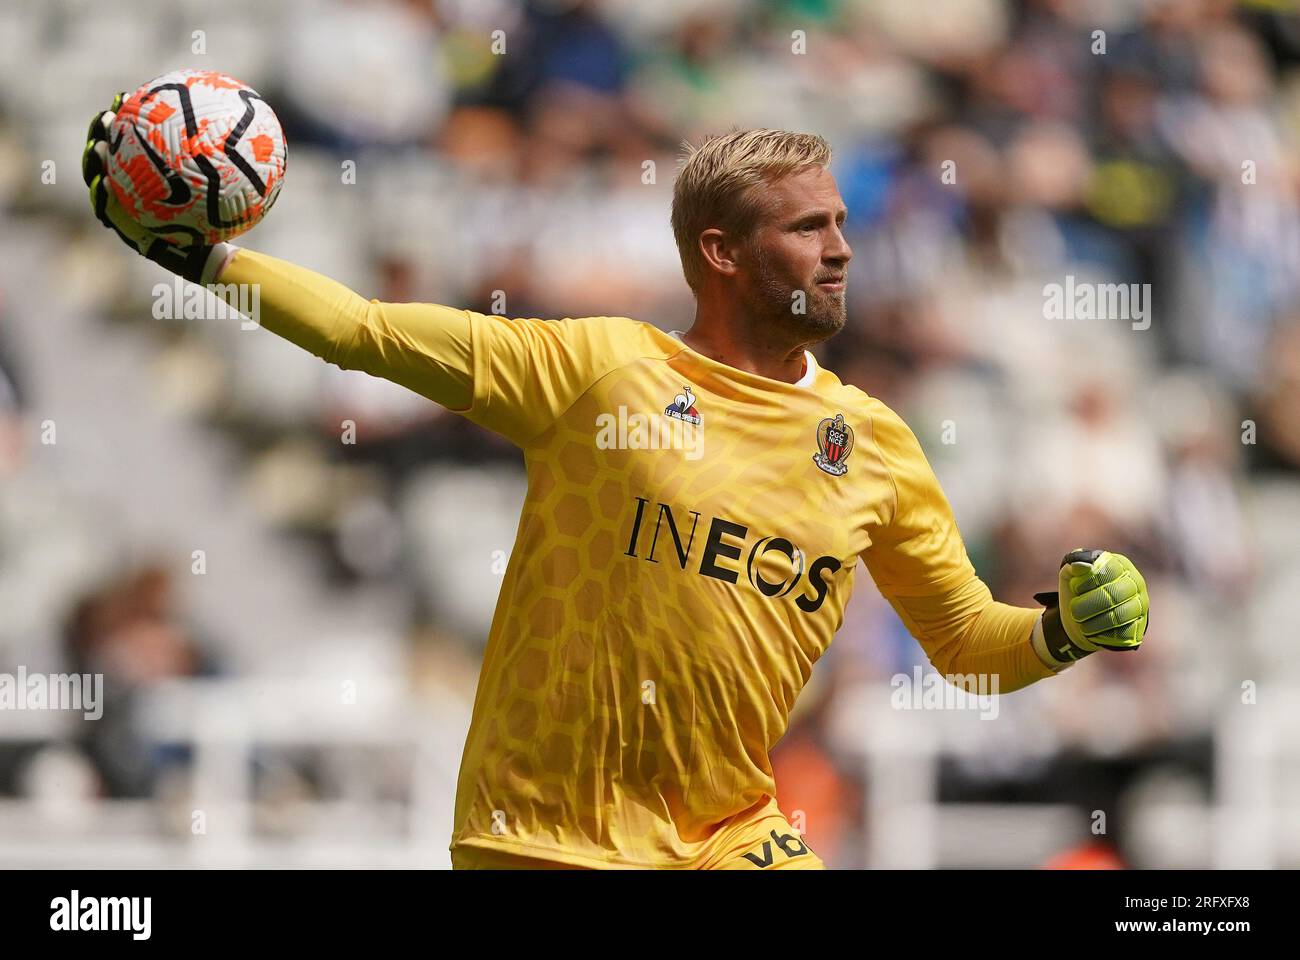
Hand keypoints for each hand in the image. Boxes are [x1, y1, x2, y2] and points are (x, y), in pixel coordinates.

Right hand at [81, 93, 213, 281]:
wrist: (212, 257)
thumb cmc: (217, 221)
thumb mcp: (225, 189)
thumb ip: (225, 161)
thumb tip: (248, 126)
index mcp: (151, 177)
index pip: (132, 145)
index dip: (124, 122)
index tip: (124, 97)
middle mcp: (135, 191)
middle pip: (111, 159)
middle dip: (102, 135)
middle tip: (105, 117)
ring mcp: (128, 210)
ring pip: (102, 182)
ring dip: (94, 164)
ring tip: (96, 147)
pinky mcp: (128, 231)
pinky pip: (111, 212)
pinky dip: (103, 198)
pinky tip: (102, 184)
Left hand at [1034, 548, 1148, 664]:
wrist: (1080, 619)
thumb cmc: (1078, 592)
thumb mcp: (1070, 575)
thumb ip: (1074, 565)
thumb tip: (1082, 565)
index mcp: (1120, 565)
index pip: (1108, 569)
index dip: (1087, 581)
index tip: (1075, 587)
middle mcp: (1135, 583)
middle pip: (1113, 595)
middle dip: (1086, 605)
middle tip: (1074, 609)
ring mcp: (1140, 606)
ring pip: (1117, 617)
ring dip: (1090, 622)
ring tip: (1079, 620)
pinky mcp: (1138, 628)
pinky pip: (1120, 634)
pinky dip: (1100, 634)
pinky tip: (1092, 630)